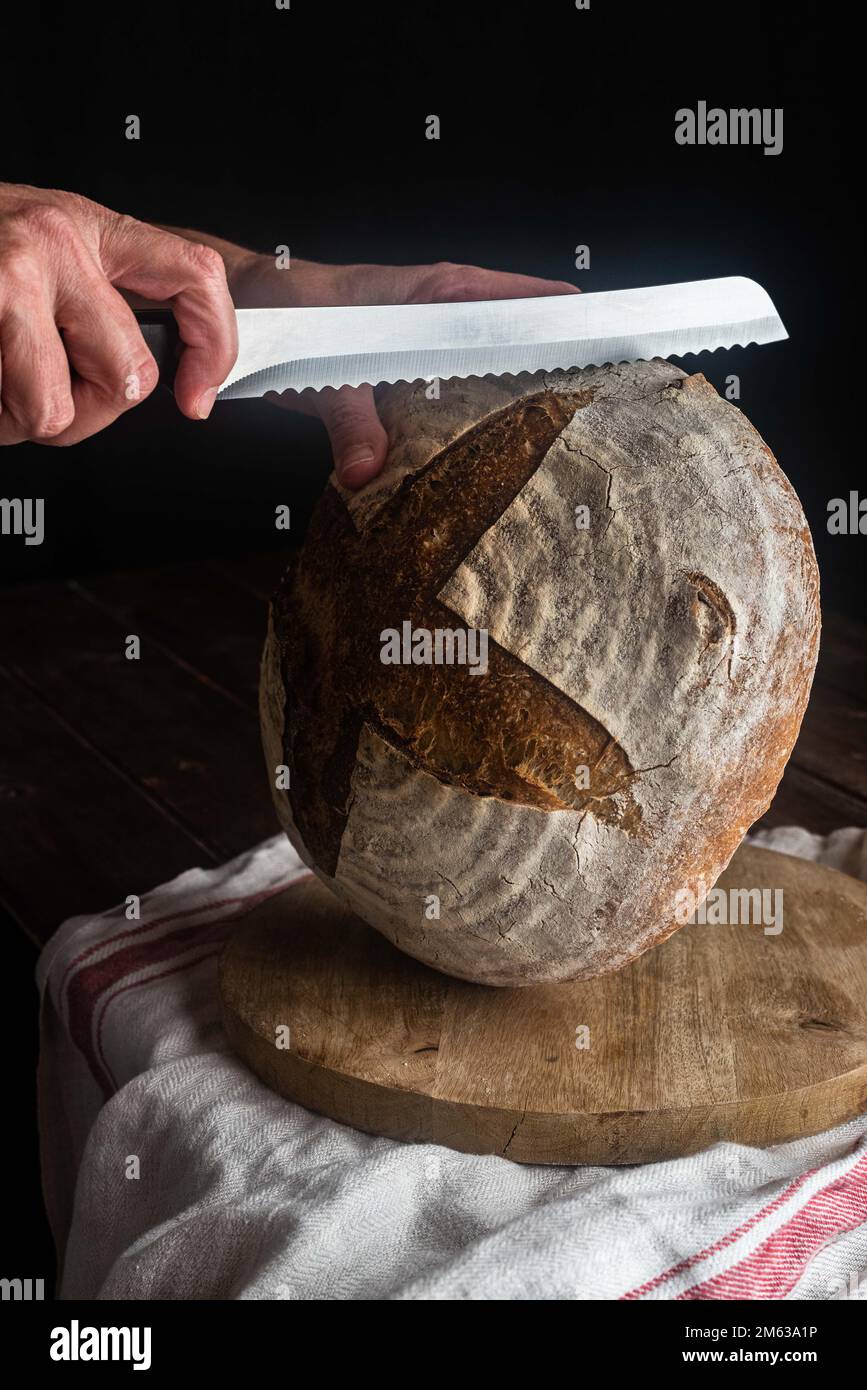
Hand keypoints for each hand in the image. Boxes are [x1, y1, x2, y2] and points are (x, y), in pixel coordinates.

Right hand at [0, 184, 237, 444]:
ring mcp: (3, 281)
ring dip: (17, 418)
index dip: (213, 348)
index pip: (196, 277)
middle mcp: (50, 245)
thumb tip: (166, 379)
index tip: (197, 397)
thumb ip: (96, 300)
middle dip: (85, 406)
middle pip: (125, 379)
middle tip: (42, 382)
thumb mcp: (40, 249)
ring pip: (52, 414)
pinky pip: (0, 415)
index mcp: (85, 228)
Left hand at [230, 256, 579, 488]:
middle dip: (557, 360)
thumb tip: (367, 473)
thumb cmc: (283, 311)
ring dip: (521, 390)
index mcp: (431, 293)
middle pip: (517, 333)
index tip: (613, 340)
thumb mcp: (317, 369)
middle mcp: (437, 313)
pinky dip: (478, 413)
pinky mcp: (407, 371)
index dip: (565, 320)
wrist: (242, 308)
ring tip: (566, 426)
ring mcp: (426, 341)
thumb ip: (348, 420)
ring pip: (491, 361)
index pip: (519, 301)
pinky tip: (495, 448)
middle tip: (602, 397)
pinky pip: (457, 388)